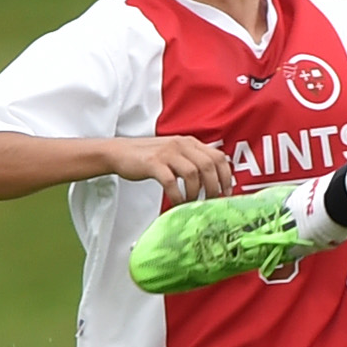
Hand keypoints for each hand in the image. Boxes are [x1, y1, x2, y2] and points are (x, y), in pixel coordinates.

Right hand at [106, 136, 233, 205]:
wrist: (120, 152)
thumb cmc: (150, 157)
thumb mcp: (176, 153)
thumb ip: (193, 161)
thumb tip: (213, 181)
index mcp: (191, 142)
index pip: (218, 157)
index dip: (226, 176)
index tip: (226, 193)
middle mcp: (182, 145)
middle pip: (209, 165)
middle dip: (214, 186)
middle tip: (211, 201)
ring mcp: (167, 153)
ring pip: (193, 173)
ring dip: (195, 192)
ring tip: (192, 203)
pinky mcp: (153, 163)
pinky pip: (171, 182)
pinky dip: (177, 195)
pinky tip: (177, 202)